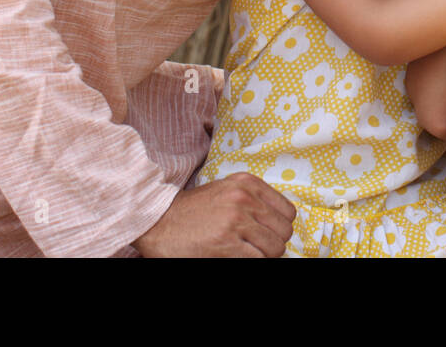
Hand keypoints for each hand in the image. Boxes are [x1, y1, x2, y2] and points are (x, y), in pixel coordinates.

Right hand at [133, 172, 295, 256]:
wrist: (158, 221)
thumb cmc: (192, 210)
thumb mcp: (226, 190)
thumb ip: (253, 199)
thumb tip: (279, 220)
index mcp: (247, 183)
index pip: (288, 212)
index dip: (280, 227)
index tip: (269, 234)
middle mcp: (245, 199)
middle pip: (284, 231)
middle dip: (274, 244)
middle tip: (258, 248)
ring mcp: (236, 221)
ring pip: (274, 248)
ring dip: (264, 256)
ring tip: (247, 254)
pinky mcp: (226, 244)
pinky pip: (257, 260)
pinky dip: (253, 262)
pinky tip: (237, 258)